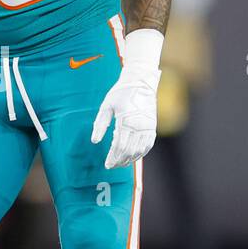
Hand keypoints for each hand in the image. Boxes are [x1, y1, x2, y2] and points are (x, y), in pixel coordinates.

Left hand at [91, 48, 161, 169]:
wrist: (141, 82)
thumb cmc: (121, 93)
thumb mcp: (106, 106)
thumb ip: (100, 124)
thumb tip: (94, 141)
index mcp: (126, 120)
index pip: (119, 146)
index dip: (113, 157)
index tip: (107, 165)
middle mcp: (139, 126)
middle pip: (129, 151)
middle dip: (119, 161)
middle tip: (112, 166)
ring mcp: (148, 127)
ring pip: (139, 150)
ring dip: (129, 159)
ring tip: (120, 164)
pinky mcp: (152, 127)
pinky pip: (148, 145)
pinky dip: (140, 154)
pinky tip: (132, 157)